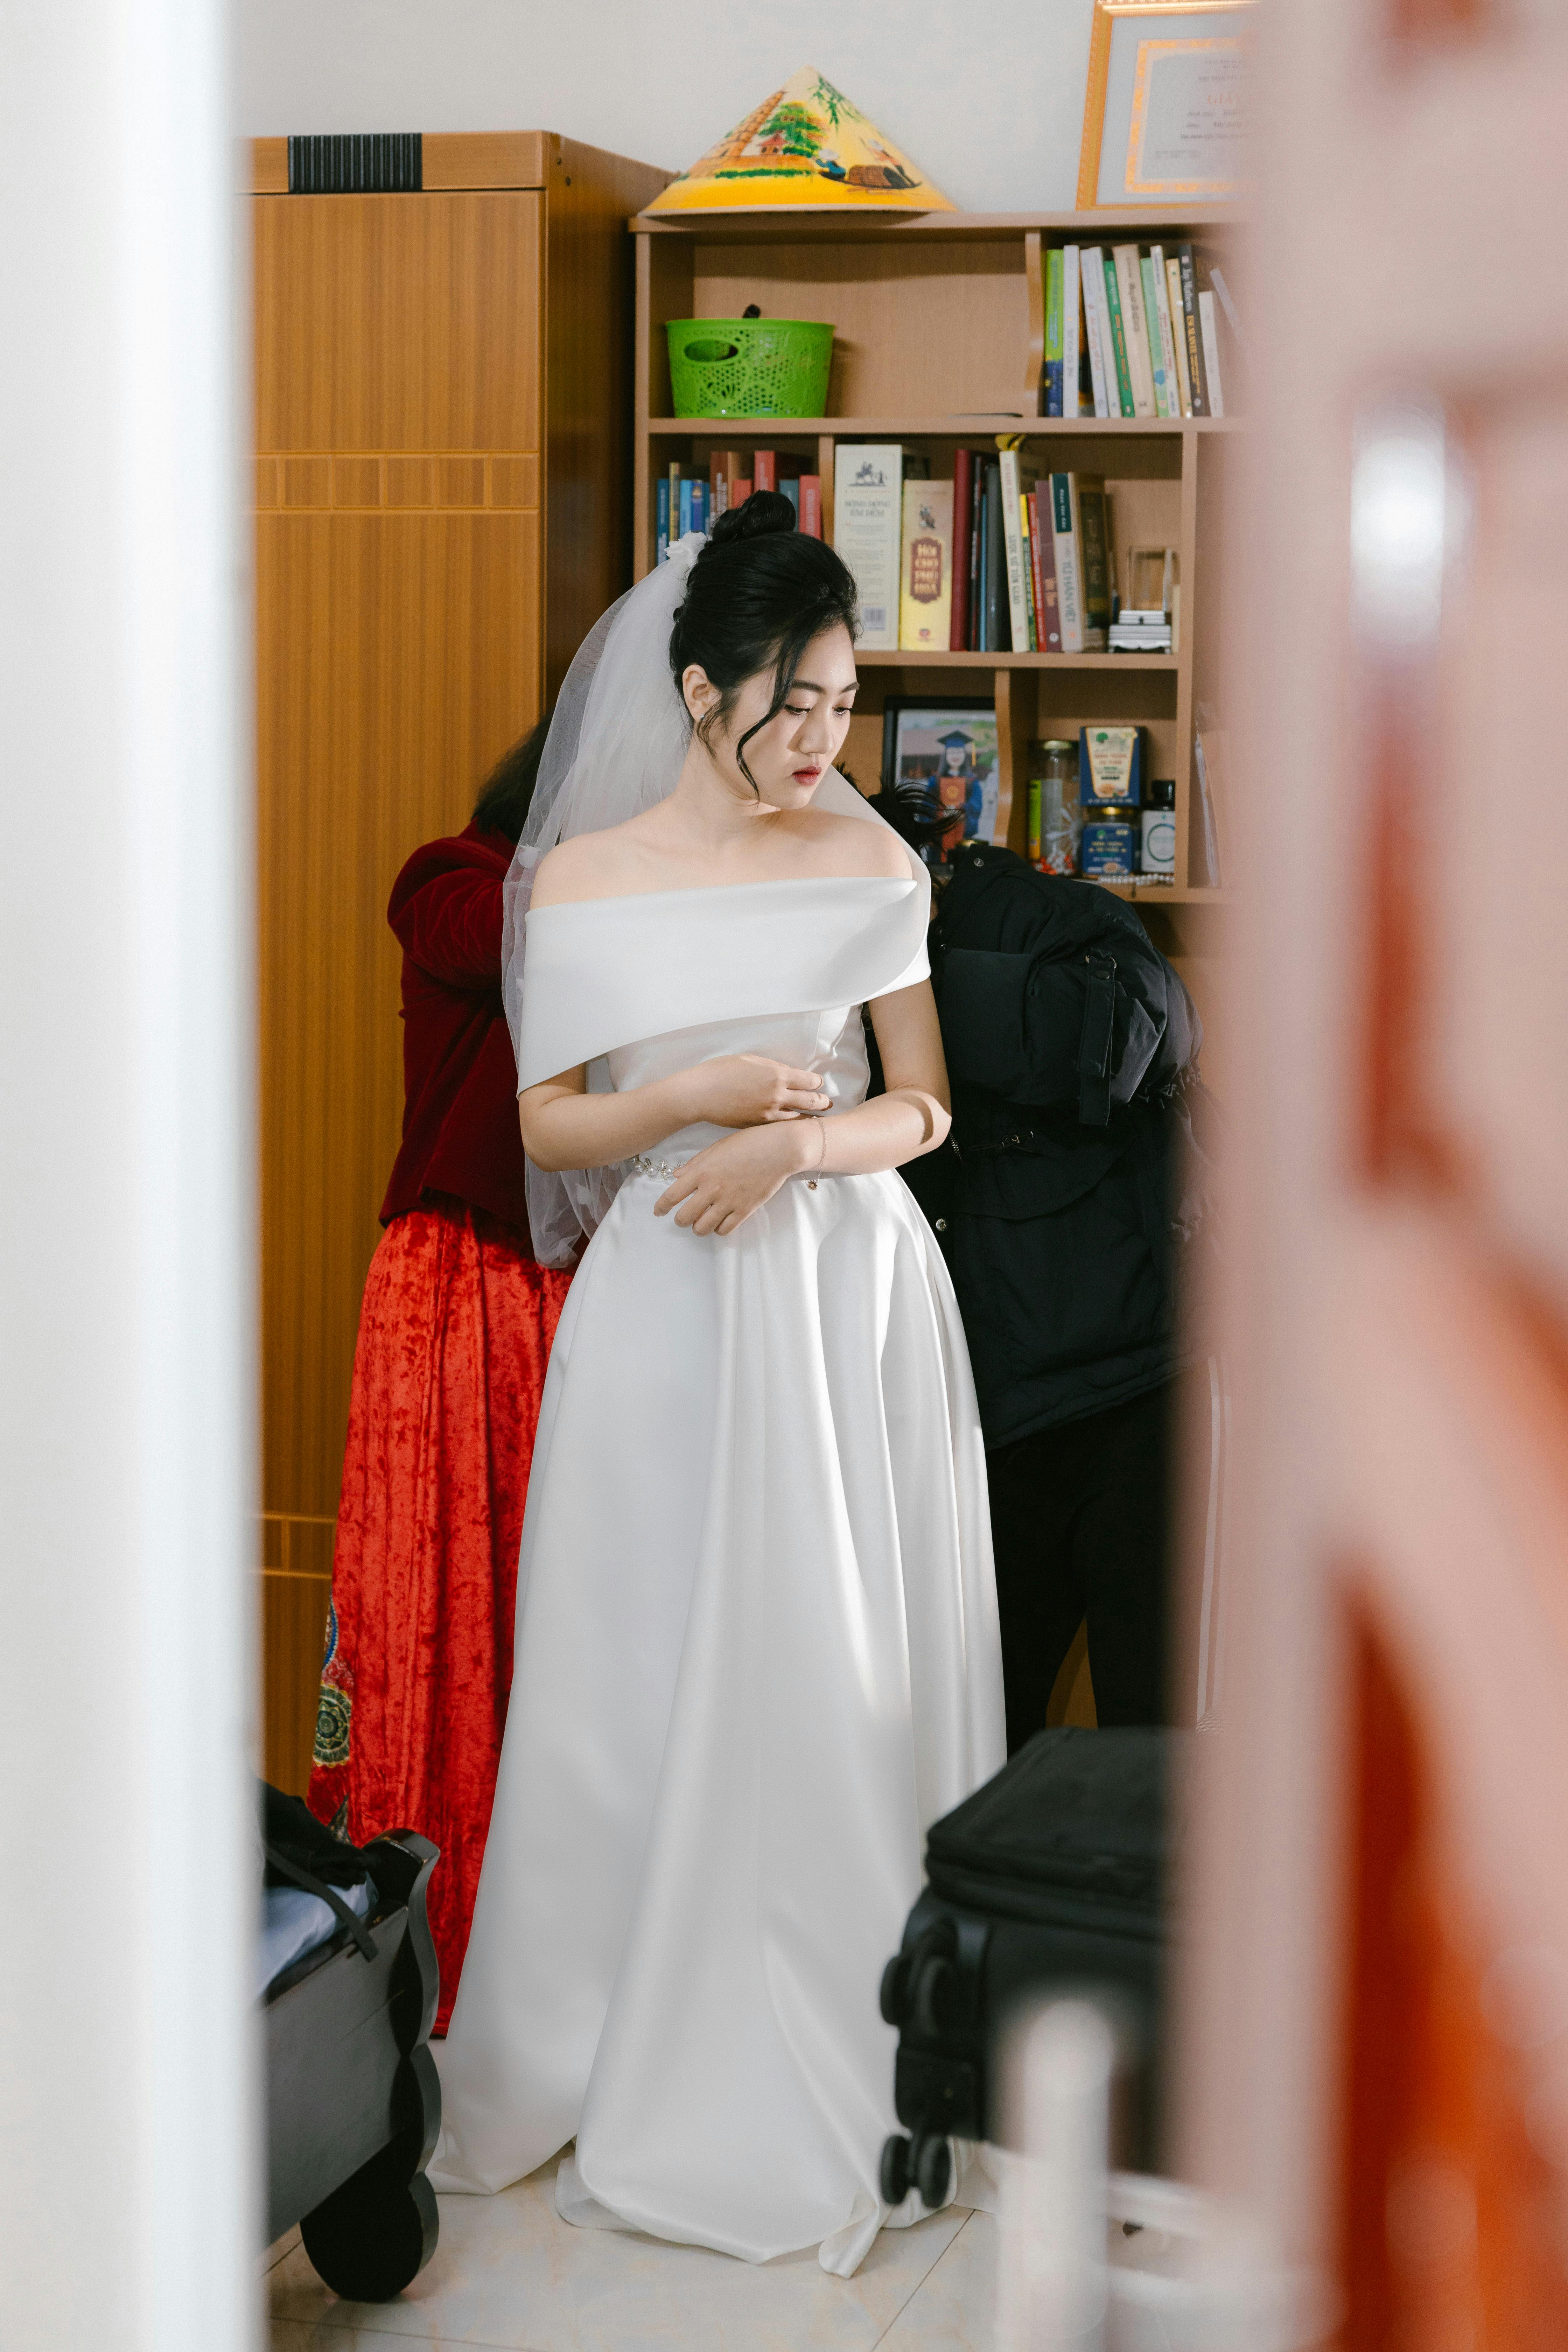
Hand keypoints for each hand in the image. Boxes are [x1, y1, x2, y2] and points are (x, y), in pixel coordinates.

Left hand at [654, 1122, 816, 1235]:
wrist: (779, 1148)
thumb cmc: (748, 1143)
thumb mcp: (717, 1148)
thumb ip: (694, 1164)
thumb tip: (676, 1177)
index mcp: (701, 1171)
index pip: (672, 1196)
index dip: (661, 1207)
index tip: (658, 1212)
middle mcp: (712, 1188)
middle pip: (684, 1218)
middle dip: (680, 1220)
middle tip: (684, 1217)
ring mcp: (729, 1201)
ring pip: (702, 1228)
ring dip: (699, 1227)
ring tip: (703, 1220)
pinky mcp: (745, 1210)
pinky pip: (724, 1230)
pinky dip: (719, 1229)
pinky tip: (720, 1220)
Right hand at [678, 1053, 828, 1129]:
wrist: (700, 1094)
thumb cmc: (721, 1071)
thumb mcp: (750, 1060)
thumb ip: (773, 1067)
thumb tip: (789, 1073)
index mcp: (777, 1075)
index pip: (810, 1081)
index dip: (817, 1082)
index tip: (817, 1083)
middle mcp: (777, 1096)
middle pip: (811, 1102)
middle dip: (822, 1102)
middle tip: (827, 1103)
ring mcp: (768, 1114)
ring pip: (799, 1119)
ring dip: (810, 1118)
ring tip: (817, 1119)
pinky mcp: (758, 1126)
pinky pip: (781, 1127)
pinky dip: (790, 1127)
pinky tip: (794, 1127)